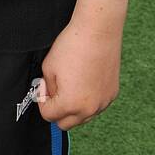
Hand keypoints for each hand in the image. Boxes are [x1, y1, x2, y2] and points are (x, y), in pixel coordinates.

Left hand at [37, 11, 123, 130]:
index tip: (44, 84)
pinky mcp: (112, 94)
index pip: (48, 116)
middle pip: (66, 124)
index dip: (42, 100)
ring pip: (83, 117)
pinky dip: (88, 100)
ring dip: (73, 107)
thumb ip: (48, 88)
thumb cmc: (71, 47)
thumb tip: (51, 97)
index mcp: (70, 104)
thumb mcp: (49, 68)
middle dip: (57, 110)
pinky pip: (96, 106)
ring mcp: (103, 103)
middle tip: (55, 89)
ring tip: (71, 83)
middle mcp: (89, 109)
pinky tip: (85, 80)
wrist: (98, 31)